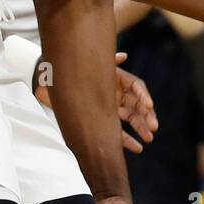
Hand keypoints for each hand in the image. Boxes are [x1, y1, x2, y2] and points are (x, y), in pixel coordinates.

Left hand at [35, 52, 157, 152]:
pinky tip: (137, 148)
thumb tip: (123, 55)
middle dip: (147, 115)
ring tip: (149, 138)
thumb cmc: (69, 72)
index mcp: (116, 80)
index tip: (149, 105)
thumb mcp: (85, 66)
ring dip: (141, 128)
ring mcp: (111, 108)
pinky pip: (118, 132)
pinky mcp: (103, 123)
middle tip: (154, 126)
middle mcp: (117, 94)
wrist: (49, 84)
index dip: (144, 96)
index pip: (136, 87)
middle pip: (137, 105)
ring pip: (132, 119)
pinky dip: (128, 141)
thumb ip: (105, 62)